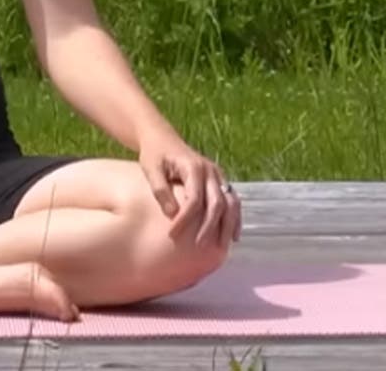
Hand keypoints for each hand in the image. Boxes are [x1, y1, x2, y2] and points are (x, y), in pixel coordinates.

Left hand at [138, 132, 241, 248]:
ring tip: (222, 247)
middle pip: (217, 203)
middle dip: (209, 227)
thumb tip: (172, 214)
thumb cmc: (154, 154)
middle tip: (198, 247)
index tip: (172, 235)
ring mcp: (217, 175)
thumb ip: (161, 190)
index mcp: (193, 167)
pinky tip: (233, 237)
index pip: (194, 198)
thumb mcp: (151, 168)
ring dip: (227, 226)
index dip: (185, 219)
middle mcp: (210, 171)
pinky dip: (234, 219)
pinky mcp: (219, 181)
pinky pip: (232, 201)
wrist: (162, 138)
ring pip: (230, 203)